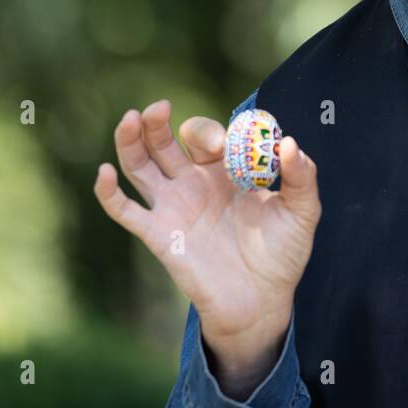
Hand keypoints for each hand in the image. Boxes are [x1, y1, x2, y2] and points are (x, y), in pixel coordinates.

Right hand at [93, 99, 321, 352]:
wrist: (262, 300)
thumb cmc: (282, 253)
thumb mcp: (303, 211)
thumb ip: (302, 176)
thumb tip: (289, 144)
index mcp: (226, 170)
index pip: (207, 138)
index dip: (211, 134)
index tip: (224, 146)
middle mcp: (194, 183)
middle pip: (165, 142)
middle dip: (159, 123)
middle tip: (159, 108)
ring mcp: (173, 206)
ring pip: (140, 165)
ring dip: (130, 140)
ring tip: (131, 117)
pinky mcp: (158, 233)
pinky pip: (124, 210)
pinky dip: (108, 191)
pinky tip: (104, 171)